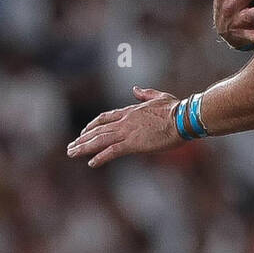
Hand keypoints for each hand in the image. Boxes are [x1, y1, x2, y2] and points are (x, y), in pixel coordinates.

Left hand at [66, 86, 182, 166]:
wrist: (183, 118)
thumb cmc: (176, 108)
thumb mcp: (159, 96)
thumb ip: (145, 93)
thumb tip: (135, 89)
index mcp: (131, 111)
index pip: (105, 118)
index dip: (92, 125)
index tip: (83, 132)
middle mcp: (125, 122)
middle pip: (98, 130)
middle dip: (83, 138)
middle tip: (71, 146)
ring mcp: (128, 132)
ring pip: (100, 140)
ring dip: (84, 147)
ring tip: (71, 153)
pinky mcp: (133, 144)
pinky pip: (112, 151)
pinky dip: (100, 157)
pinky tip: (91, 163)